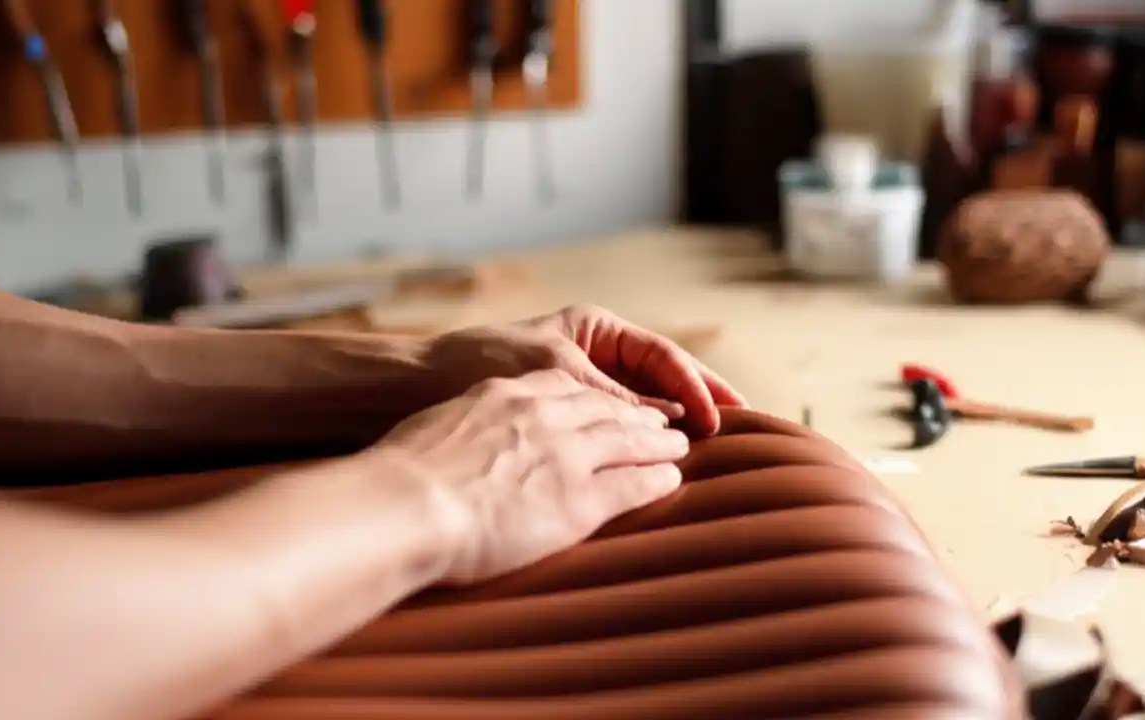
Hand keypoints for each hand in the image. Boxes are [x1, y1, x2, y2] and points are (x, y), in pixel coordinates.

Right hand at [369, 369, 687, 584]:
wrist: (407, 504)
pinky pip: (633, 482)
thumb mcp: (436, 429)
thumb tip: (459, 453)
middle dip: (639, 415)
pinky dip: (657, 478)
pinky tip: (671, 479)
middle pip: (606, 409)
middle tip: (662, 422)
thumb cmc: (402, 476)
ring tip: (679, 446)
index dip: (593, 396)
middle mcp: (543, 416)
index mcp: (506, 395)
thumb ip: (462, 431)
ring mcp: (566, 454)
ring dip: (659, 442)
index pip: (564, 387)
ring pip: (629, 439)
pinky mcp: (580, 498)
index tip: (608, 403)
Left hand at [425, 305, 746, 435]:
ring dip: (667, 426)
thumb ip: (612, 396)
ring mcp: (572, 386)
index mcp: (592, 329)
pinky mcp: (551, 418)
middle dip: (696, 402)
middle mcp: (587, 354)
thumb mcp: (554, 372)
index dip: (696, 385)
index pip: (662, 356)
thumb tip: (669, 420)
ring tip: (704, 450)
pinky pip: (604, 428)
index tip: (721, 417)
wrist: (406, 389)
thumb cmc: (473, 363)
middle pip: (658, 379)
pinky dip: (629, 444)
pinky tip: (648, 464)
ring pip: (635, 406)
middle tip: (739, 427)